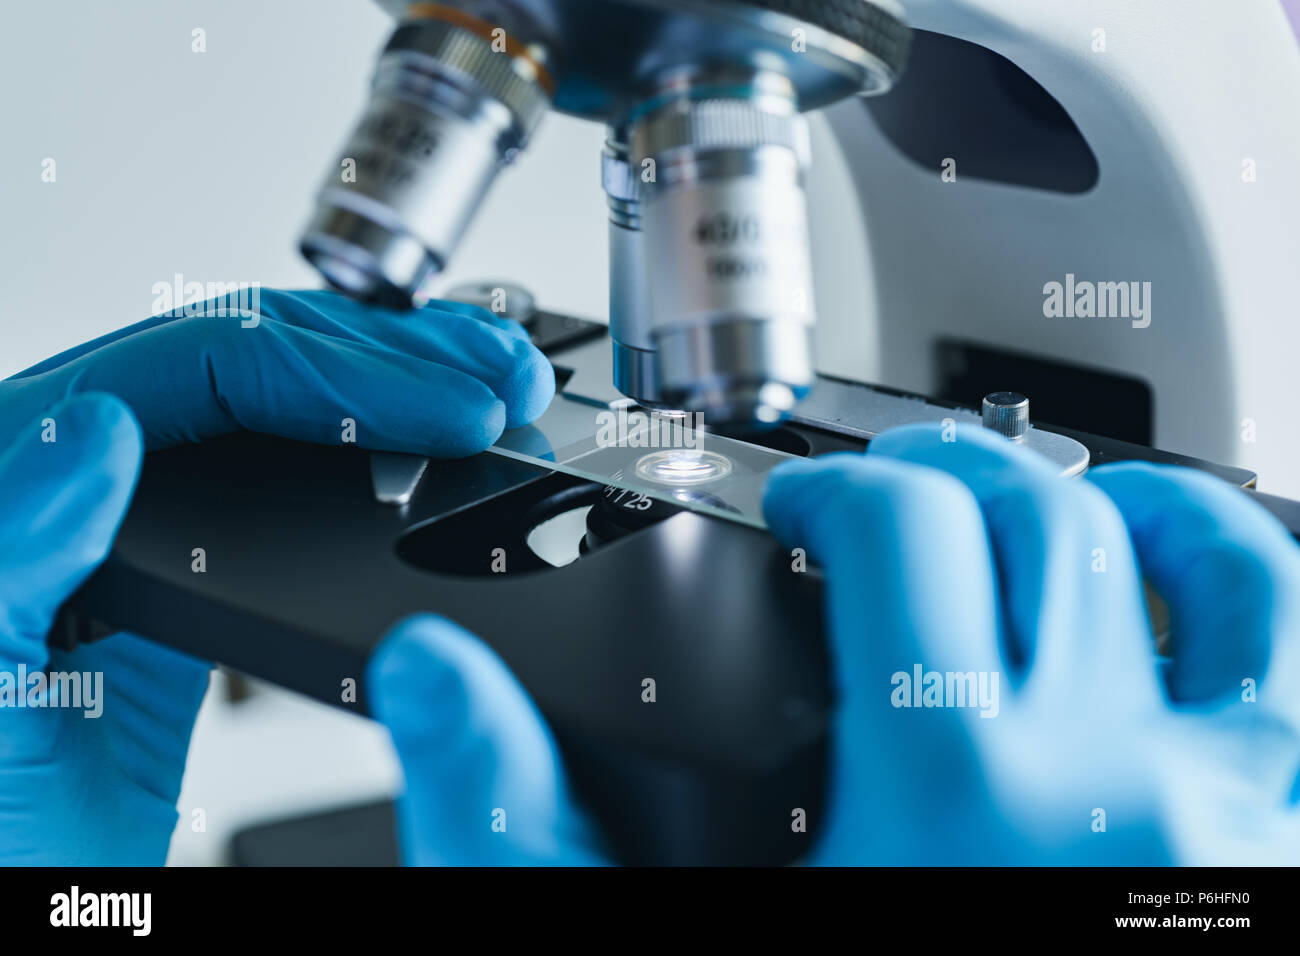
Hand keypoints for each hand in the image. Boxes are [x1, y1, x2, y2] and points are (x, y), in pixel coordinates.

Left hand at [0, 290, 553, 864]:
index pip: (204, 365)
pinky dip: (387, 440)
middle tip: (496, 379)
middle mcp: (98, 471)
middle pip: (261, 355)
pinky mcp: (211, 554)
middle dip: (397, 353)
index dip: (346, 373)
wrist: (38, 890)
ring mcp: (163, 509)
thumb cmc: (1, 813)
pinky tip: (441, 443)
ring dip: (401, 375)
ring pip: (293, 396)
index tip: (453, 412)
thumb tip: (98, 430)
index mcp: (30, 468)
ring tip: (493, 384)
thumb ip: (17, 547)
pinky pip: (304, 463)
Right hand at [367, 423, 1299, 864]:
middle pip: (1037, 516)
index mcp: (944, 794)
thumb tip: (437, 682)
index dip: (840, 482)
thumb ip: (515, 817)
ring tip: (1042, 514)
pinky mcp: (1286, 849)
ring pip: (1210, 559)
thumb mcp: (632, 949)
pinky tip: (1185, 601)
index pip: (903, 522)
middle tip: (895, 506)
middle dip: (948, 478)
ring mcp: (1233, 819)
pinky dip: (1252, 591)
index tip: (813, 509)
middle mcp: (1111, 787)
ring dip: (1117, 507)